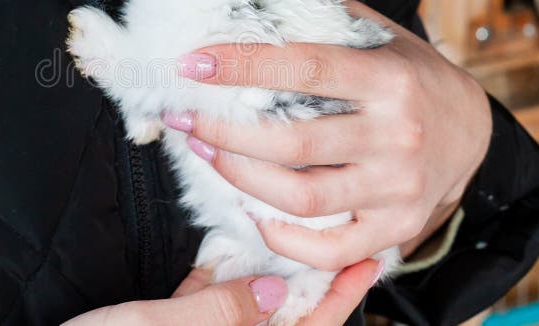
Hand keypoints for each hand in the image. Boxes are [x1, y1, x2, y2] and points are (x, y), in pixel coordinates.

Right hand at [63, 260, 379, 325]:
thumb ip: (223, 312)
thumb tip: (280, 286)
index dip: (341, 296)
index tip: (368, 257)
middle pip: (284, 313)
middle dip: (310, 273)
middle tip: (336, 229)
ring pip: (249, 302)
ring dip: (267, 265)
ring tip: (291, 223)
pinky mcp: (171, 322)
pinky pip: (209, 296)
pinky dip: (221, 270)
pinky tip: (226, 236)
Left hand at [163, 0, 490, 267]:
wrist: (472, 130)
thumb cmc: (412, 77)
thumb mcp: (381, 37)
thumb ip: (326, 25)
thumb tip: (254, 14)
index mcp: (389, 80)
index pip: (304, 68)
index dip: (243, 65)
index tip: (194, 63)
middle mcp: (396, 136)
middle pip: (292, 143)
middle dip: (224, 131)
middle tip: (184, 117)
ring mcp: (396, 188)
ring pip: (302, 197)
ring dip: (240, 178)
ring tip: (206, 153)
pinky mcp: (394, 227)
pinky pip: (330, 248)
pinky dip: (283, 237)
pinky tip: (251, 211)